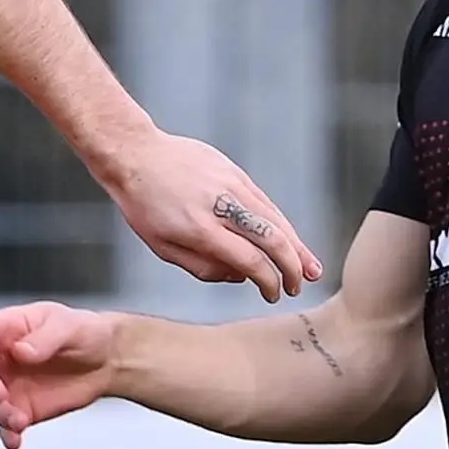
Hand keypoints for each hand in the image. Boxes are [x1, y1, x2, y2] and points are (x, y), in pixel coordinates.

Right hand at [0, 301, 120, 448]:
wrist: (106, 362)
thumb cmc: (85, 333)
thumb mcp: (70, 327)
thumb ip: (46, 338)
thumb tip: (22, 352)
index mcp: (10, 327)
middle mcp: (3, 356)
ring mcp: (10, 384)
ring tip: (17, 420)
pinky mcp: (22, 408)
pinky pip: (7, 424)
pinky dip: (8, 434)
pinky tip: (14, 441)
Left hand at [103, 130, 322, 302]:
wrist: (136, 154)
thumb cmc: (143, 205)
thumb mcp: (162, 246)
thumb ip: (202, 267)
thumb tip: (240, 277)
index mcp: (199, 229)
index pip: (248, 259)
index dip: (267, 280)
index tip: (273, 294)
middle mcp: (220, 205)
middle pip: (271, 238)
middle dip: (292, 266)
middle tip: (298, 286)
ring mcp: (230, 185)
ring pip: (275, 218)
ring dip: (297, 246)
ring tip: (312, 268)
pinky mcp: (234, 172)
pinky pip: (265, 202)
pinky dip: (281, 223)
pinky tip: (291, 238)